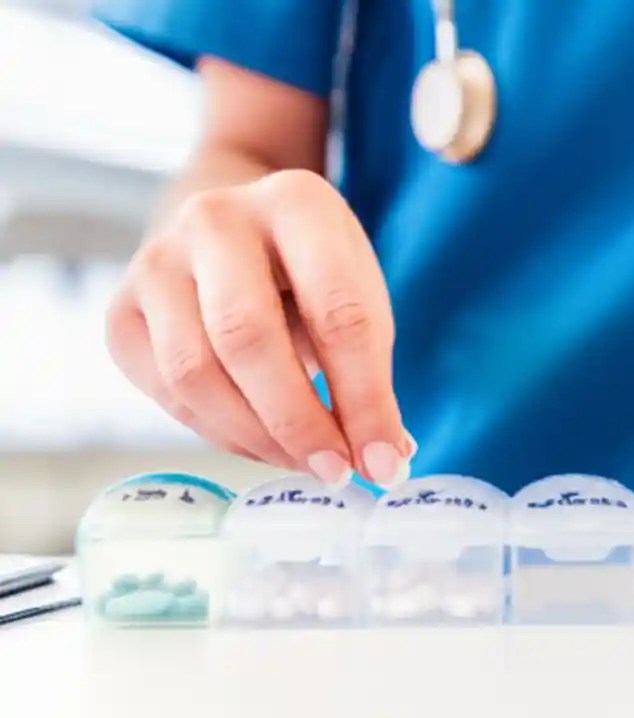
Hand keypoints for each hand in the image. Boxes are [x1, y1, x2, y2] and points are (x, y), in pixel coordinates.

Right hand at [106, 170, 413, 485]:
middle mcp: (214, 219)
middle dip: (299, 422)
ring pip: (195, 373)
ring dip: (256, 437)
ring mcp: (155, 261)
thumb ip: (371, 369)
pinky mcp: (121, 309)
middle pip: (248, 339)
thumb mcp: (358, 293)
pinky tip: (262, 445)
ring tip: (305, 462)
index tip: (384, 459)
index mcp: (296, 202)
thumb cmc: (310, 268)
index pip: (336, 312)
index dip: (364, 397)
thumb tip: (384, 457)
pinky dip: (221, 434)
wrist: (232, 228)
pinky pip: (166, 392)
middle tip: (338, 470)